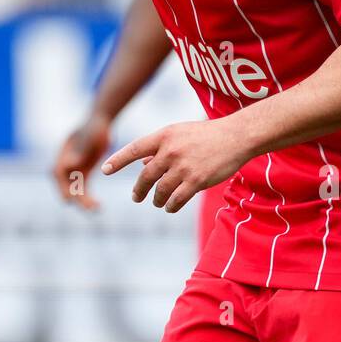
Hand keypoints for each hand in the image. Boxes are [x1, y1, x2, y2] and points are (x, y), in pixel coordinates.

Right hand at [53, 113, 112, 209]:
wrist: (101, 122)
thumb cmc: (94, 127)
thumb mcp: (89, 136)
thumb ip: (79, 150)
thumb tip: (68, 166)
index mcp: (63, 153)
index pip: (58, 172)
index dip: (64, 185)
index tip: (72, 197)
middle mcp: (65, 163)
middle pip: (64, 184)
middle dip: (74, 196)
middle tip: (88, 207)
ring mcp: (73, 169)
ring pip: (73, 189)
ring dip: (82, 201)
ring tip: (95, 209)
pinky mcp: (82, 173)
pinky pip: (82, 189)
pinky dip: (87, 198)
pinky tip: (96, 206)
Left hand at [101, 118, 247, 212]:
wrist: (235, 137)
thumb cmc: (206, 134)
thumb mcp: (179, 134)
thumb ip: (160, 148)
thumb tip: (142, 165)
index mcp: (164, 136)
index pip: (134, 149)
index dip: (118, 161)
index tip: (104, 170)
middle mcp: (170, 151)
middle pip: (146, 177)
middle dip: (139, 190)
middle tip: (136, 198)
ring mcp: (183, 167)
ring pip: (160, 192)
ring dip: (157, 200)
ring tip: (157, 202)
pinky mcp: (197, 181)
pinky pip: (176, 200)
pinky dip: (171, 206)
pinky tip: (170, 207)